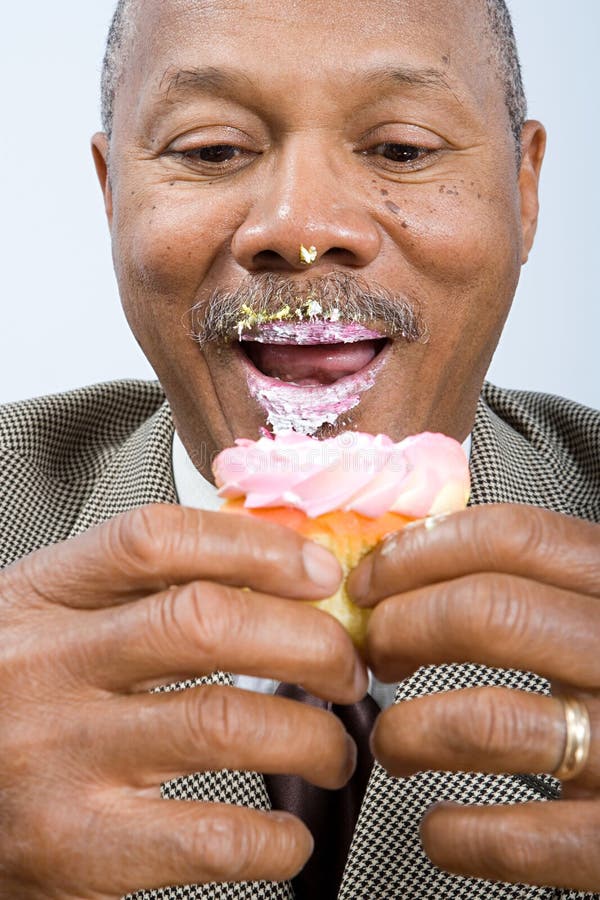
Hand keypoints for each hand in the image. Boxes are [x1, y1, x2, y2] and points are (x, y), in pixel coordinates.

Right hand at [0, 503, 365, 898]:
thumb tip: (273, 569)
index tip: (320, 572)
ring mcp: (59, 757)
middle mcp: (47, 666)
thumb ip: (135, 591)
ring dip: (311, 737)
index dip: (256, 547)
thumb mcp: (44, 618)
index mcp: (42, 595)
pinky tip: (290, 835)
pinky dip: (274, 838)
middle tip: (348, 666)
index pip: (158, 540)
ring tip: (334, 748)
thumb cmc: (4, 696)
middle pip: (206, 624)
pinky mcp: (74, 846)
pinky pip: (206, 838)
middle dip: (308, 641)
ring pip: (222, 723)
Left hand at [347, 504, 599, 891]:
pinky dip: (457, 835)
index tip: (368, 581)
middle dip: (403, 627)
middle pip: (492, 612)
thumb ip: (528, 582)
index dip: (420, 553)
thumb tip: (403, 565)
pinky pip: (524, 838)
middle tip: (375, 653)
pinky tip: (440, 829)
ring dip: (409, 731)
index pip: (512, 538)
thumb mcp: (594, 612)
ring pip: (493, 720)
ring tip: (391, 743)